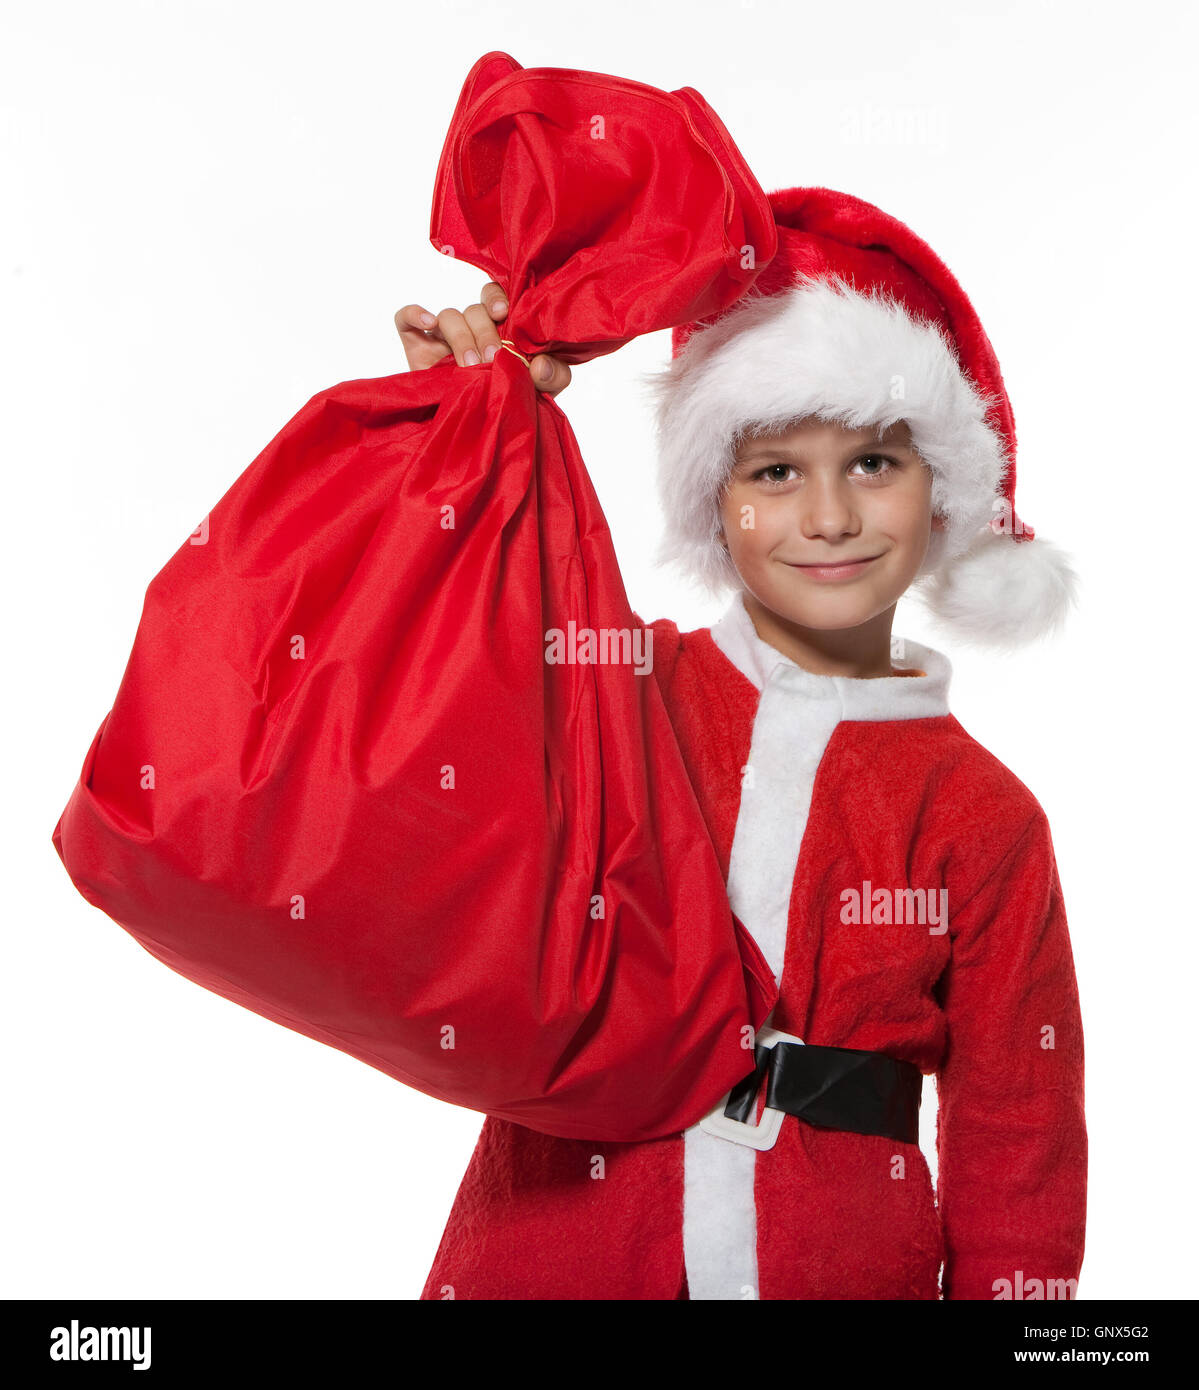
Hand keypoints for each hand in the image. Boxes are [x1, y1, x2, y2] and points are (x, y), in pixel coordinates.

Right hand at [395, 282, 571, 396]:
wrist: (474, 437)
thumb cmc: (506, 406)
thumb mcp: (540, 393)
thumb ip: (553, 376)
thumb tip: (541, 364)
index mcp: (499, 329)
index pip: (496, 297)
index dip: (497, 298)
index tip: (503, 314)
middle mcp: (471, 329)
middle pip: (474, 310)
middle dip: (484, 332)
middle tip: (490, 359)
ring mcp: (443, 338)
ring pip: (449, 316)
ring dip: (460, 337)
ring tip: (468, 366)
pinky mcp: (417, 349)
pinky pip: (406, 320)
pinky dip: (414, 314)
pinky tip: (428, 323)